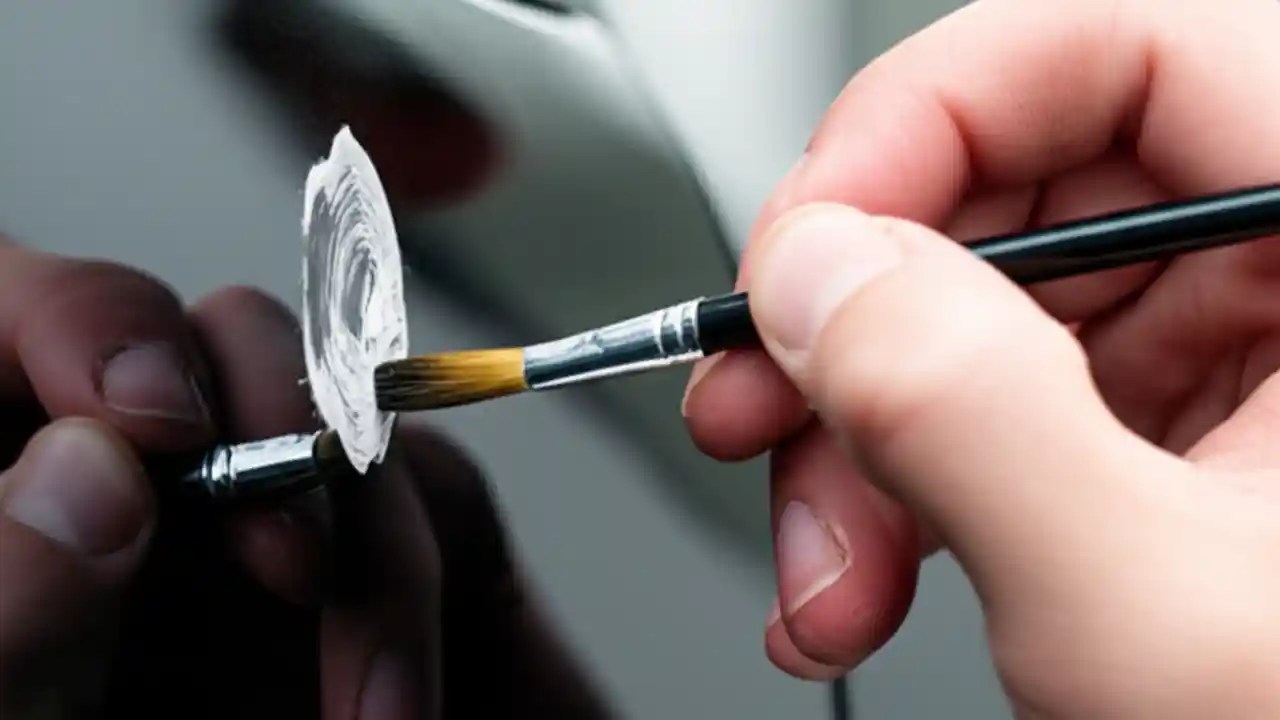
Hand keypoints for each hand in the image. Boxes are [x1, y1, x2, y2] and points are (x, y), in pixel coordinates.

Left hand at [0, 239, 607, 717]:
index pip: (9, 317)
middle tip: (281, 558)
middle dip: (266, 421)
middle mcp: (125, 506)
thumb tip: (91, 467)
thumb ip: (1, 622)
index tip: (150, 419)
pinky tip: (387, 715)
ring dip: (364, 545)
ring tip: (366, 711)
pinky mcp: (362, 582)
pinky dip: (411, 600)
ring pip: (332, 416)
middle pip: (197, 343)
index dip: (81, 315)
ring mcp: (246, 540)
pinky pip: (423, 503)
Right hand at [683, 0, 1279, 716]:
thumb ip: (970, 415)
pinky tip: (869, 573)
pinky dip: (912, 485)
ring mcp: (1257, 362)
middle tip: (759, 412)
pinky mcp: (1191, 441)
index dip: (929, 120)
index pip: (1124, 51)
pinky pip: (1010, 402)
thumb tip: (817, 274)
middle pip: (1026, 189)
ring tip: (824, 565)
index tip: (801, 248)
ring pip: (988, 309)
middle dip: (858, 321)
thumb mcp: (1153, 616)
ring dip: (865, 435)